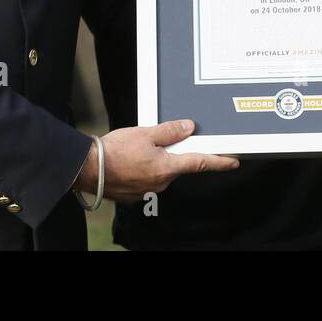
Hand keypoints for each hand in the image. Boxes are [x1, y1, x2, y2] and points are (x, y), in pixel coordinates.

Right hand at [74, 119, 238, 203]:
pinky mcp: (135, 193)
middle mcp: (161, 182)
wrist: (87, 168)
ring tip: (136, 148)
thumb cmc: (114, 151)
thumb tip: (188, 127)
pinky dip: (143, 168)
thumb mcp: (145, 133)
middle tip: (156, 140)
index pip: (200, 162)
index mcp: (167, 167)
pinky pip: (147, 178)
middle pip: (178, 164)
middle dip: (173, 152)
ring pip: (161, 171)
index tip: (234, 161)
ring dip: (156, 160)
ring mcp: (148, 190)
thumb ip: (169, 131)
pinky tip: (130, 159)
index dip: (220, 161)